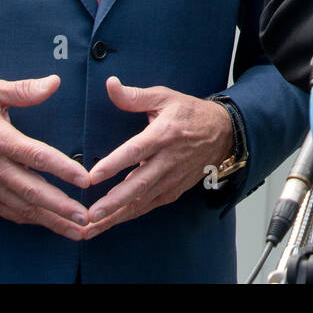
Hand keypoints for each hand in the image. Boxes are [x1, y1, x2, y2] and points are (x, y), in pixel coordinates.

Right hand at [0, 75, 91, 240]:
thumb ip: (23, 89)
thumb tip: (54, 83)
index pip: (36, 156)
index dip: (63, 169)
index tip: (85, 179)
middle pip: (32, 190)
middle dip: (61, 206)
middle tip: (86, 216)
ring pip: (23, 208)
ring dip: (51, 221)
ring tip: (77, 230)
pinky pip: (10, 213)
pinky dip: (32, 220)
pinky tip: (51, 225)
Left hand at [82, 79, 234, 238]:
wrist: (223, 133)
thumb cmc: (189, 113)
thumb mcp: (165, 97)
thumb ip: (135, 96)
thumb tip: (110, 84)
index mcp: (164, 134)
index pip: (135, 151)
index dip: (113, 165)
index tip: (92, 177)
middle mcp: (168, 160)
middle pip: (138, 184)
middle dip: (113, 202)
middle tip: (89, 214)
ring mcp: (172, 178)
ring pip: (142, 201)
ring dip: (116, 216)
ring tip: (90, 228)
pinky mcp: (175, 190)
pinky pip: (149, 206)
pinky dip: (129, 215)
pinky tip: (109, 223)